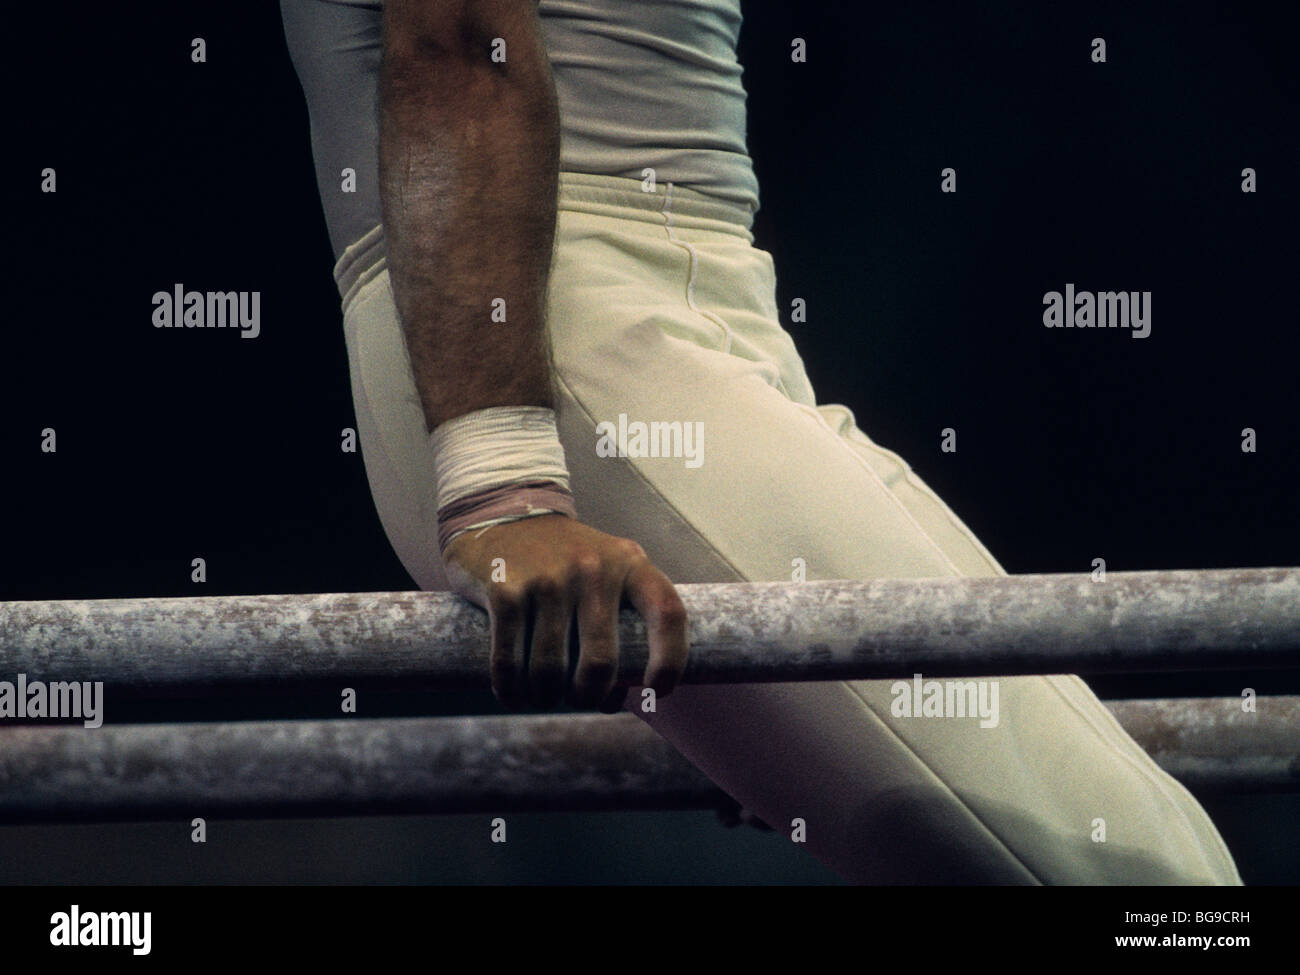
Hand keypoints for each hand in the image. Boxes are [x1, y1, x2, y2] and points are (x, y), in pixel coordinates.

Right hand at [442, 514, 688, 711]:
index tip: (658, 692)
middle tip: (578, 699)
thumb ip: (623, 617)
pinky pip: (508, 661)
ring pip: (550, 670)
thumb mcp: (607, 568)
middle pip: (600, 662)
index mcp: (630, 563)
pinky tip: (511, 694)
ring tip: (542, 698)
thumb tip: (624, 694)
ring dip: (544, 697)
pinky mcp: (505, 590)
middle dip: (587, 696)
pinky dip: (510, 689)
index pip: (667, 613)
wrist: (502, 514)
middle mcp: (593, 568)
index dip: (671, 660)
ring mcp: (548, 579)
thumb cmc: (563, 560)